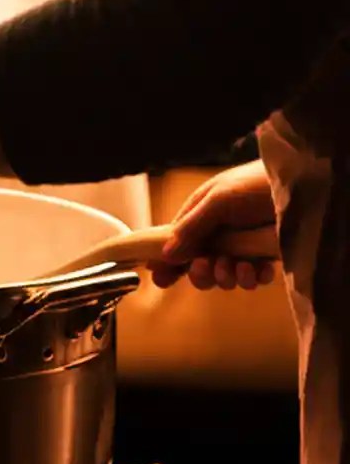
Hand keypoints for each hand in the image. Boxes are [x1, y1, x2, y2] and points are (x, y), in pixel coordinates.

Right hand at [148, 160, 277, 289]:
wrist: (304, 187)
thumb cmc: (255, 185)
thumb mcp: (217, 200)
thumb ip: (191, 228)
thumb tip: (165, 254)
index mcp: (201, 216)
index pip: (177, 244)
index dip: (168, 262)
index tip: (159, 278)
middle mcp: (219, 234)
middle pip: (198, 266)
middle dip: (200, 272)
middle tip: (205, 266)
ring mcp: (242, 247)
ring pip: (224, 276)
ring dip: (226, 276)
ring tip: (236, 266)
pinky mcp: (265, 258)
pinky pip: (252, 278)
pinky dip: (251, 278)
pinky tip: (256, 269)